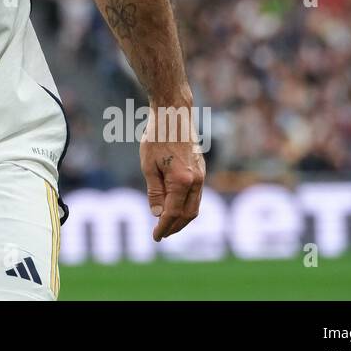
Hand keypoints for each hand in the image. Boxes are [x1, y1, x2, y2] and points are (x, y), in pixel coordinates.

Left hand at [139, 114, 205, 241]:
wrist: (174, 113)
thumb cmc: (157, 136)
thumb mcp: (149, 165)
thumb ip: (155, 192)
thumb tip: (158, 215)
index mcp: (182, 181)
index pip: (172, 213)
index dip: (163, 227)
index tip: (155, 237)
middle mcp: (196, 180)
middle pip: (188, 214)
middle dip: (175, 227)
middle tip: (162, 234)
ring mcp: (202, 174)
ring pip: (195, 206)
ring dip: (183, 219)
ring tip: (169, 225)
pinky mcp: (201, 169)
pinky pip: (197, 195)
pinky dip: (187, 206)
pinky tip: (177, 207)